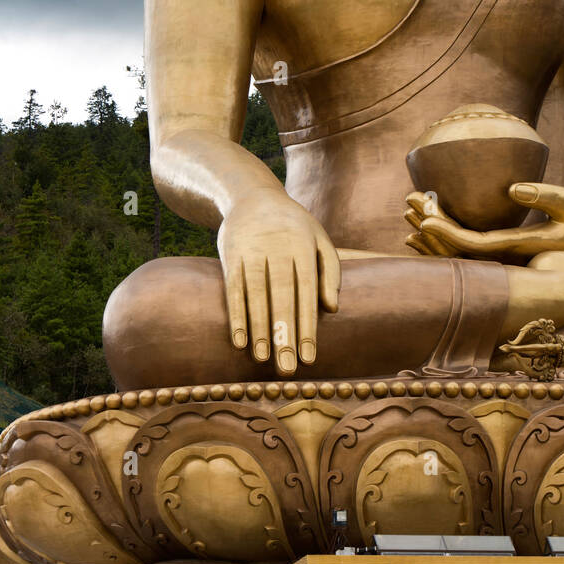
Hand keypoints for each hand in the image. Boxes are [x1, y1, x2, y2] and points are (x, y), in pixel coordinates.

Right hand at [217, 186, 340, 375]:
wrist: (252, 195)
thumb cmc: (294, 225)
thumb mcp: (319, 238)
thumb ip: (330, 271)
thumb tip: (332, 309)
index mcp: (304, 246)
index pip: (307, 292)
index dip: (308, 325)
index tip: (309, 357)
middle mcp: (278, 248)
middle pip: (282, 297)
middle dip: (284, 334)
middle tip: (288, 368)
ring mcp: (252, 251)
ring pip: (256, 296)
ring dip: (259, 329)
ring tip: (262, 359)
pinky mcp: (231, 255)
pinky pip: (233, 289)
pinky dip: (236, 315)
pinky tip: (240, 340)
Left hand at [404, 182, 563, 261]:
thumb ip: (547, 195)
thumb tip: (512, 188)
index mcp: (519, 249)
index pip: (473, 247)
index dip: (447, 235)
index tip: (423, 220)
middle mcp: (507, 258)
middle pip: (459, 251)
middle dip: (432, 228)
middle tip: (409, 200)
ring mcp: (506, 257)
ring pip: (460, 252)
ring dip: (435, 232)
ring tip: (412, 207)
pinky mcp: (507, 252)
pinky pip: (469, 249)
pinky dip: (447, 237)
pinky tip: (429, 227)